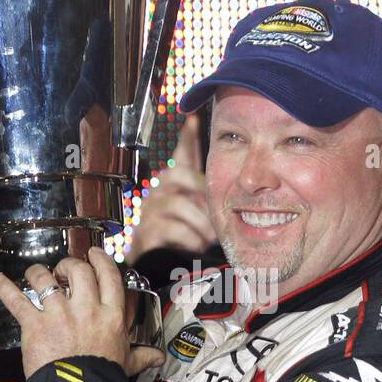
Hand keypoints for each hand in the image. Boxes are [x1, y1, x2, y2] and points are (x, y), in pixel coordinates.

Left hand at [0, 249, 165, 380]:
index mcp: (111, 314)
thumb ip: (142, 355)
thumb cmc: (104, 379)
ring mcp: (59, 314)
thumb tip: (159, 357)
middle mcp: (86, 308)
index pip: (108, 275)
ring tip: (34, 274)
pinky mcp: (35, 325)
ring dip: (37, 272)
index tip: (94, 254)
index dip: (100, 260)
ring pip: (45, 279)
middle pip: (77, 270)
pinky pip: (17, 300)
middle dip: (68, 265)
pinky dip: (5, 289)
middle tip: (62, 270)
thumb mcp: (127, 363)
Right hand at [128, 114, 215, 262]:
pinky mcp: (147, 231)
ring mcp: (151, 210)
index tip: (193, 120)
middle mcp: (159, 191)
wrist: (153, 260)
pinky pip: (172, 229)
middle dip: (201, 188)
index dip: (187, 138)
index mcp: (174, 185)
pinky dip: (190, 239)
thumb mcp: (195, 209)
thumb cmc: (179, 232)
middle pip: (178, 174)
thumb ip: (208, 193)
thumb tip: (235, 183)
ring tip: (210, 237)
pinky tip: (196, 246)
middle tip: (217, 208)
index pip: (181, 156)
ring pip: (179, 205)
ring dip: (201, 223)